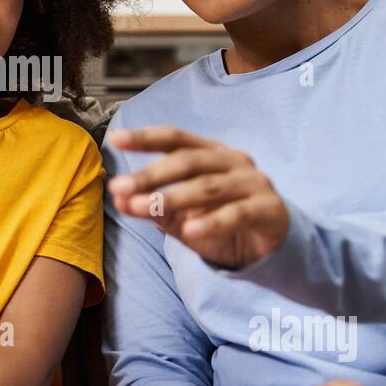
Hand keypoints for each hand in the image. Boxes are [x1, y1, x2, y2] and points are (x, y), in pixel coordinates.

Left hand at [107, 126, 289, 269]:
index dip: (145, 138)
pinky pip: (237, 213)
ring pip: (208, 187)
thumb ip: (154, 207)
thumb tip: (119, 200)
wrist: (271, 247)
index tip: (114, 140)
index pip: (175, 138)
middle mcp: (232, 160)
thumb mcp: (182, 216)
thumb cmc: (222, 222)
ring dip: (172, 198)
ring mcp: (253, 182)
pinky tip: (191, 231)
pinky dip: (212, 222)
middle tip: (119, 187)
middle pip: (187, 161)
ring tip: (143, 208)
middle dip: (150, 175)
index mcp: (210, 153)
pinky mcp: (269, 208)